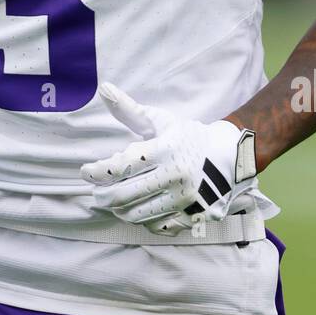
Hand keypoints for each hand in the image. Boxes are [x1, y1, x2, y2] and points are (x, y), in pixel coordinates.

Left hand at [79, 83, 257, 235]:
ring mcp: (184, 200)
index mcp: (165, 150)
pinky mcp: (192, 217)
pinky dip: (142, 219)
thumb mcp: (160, 120)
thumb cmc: (187, 137)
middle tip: (96, 191)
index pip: (120, 166)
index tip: (86, 171)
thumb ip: (129, 109)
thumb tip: (104, 88)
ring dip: (118, 208)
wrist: (229, 157)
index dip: (97, 171)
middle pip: (123, 195)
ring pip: (137, 214)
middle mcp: (175, 176)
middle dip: (102, 195)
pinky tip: (138, 209)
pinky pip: (156, 226)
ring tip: (113, 200)